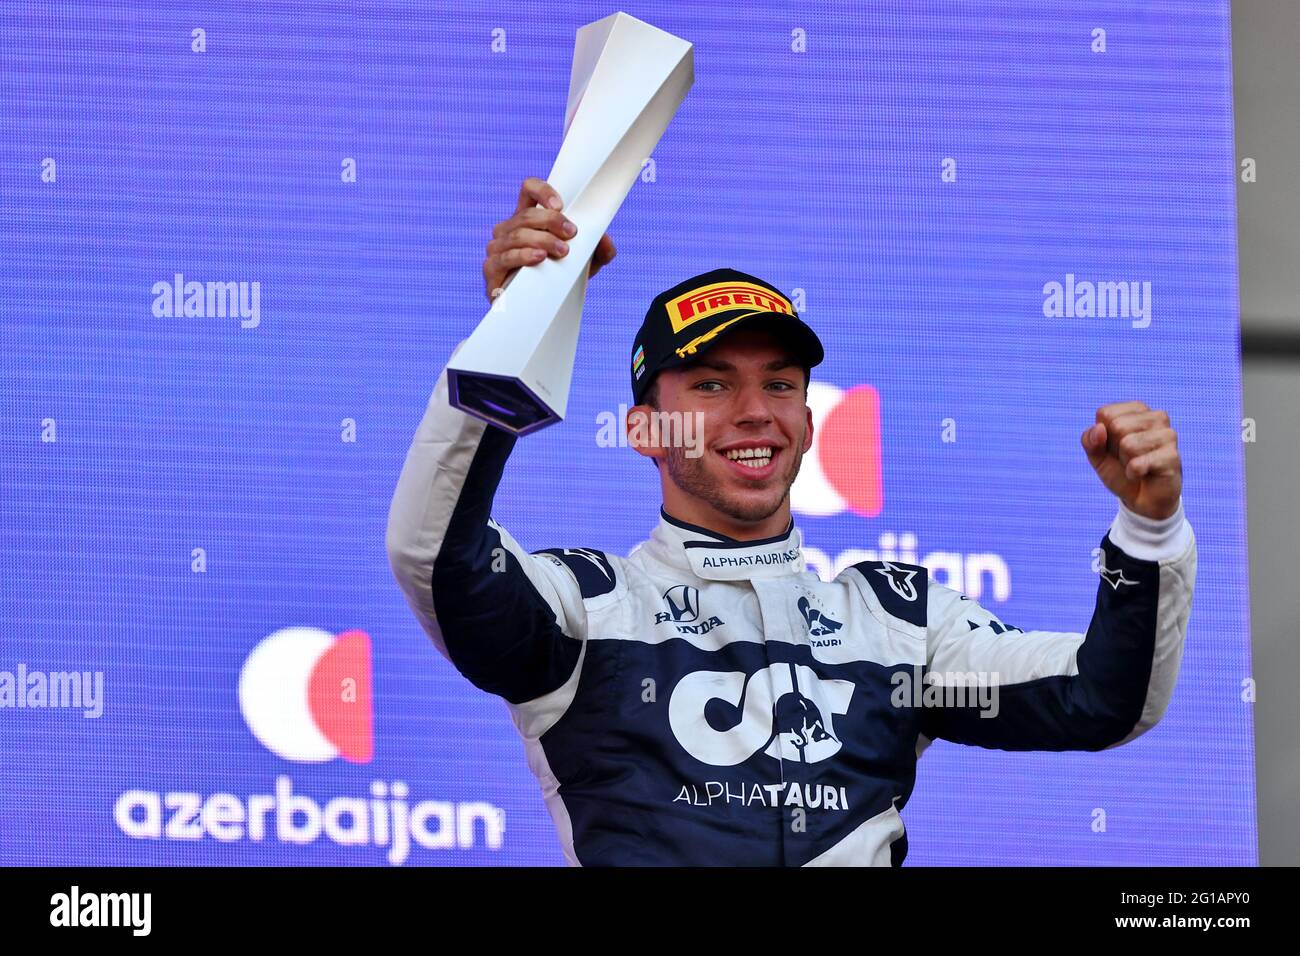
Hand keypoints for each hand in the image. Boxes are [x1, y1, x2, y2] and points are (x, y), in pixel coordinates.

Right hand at [482, 177, 616, 301]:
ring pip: (517, 235)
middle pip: (526, 215)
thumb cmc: (561, 280)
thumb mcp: (586, 264)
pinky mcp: (492, 270)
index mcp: (528, 220)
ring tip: (563, 251)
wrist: (542, 313)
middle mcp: (509, 230)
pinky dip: (523, 255)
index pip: (528, 191)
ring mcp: (498, 249)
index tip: (560, 205)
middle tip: (572, 234)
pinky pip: (505, 257)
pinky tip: (540, 258)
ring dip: (542, 240)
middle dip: (552, 221)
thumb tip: (605, 240)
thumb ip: (600, 251)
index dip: (542, 191)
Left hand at [1081, 401, 1181, 519]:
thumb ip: (1089, 440)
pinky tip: (1143, 475)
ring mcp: (1168, 435)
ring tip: (1137, 466)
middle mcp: (1157, 417)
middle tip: (1127, 459)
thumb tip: (1099, 428)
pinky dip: (1133, 474)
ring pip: (1128, 444)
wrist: (1144, 499)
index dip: (1103, 436)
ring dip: (1126, 462)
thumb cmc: (1121, 470)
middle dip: (1115, 449)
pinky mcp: (1172, 456)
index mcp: (1137, 409)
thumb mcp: (1097, 455)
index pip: (1106, 413)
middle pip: (1117, 426)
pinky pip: (1138, 464)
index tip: (1115, 447)